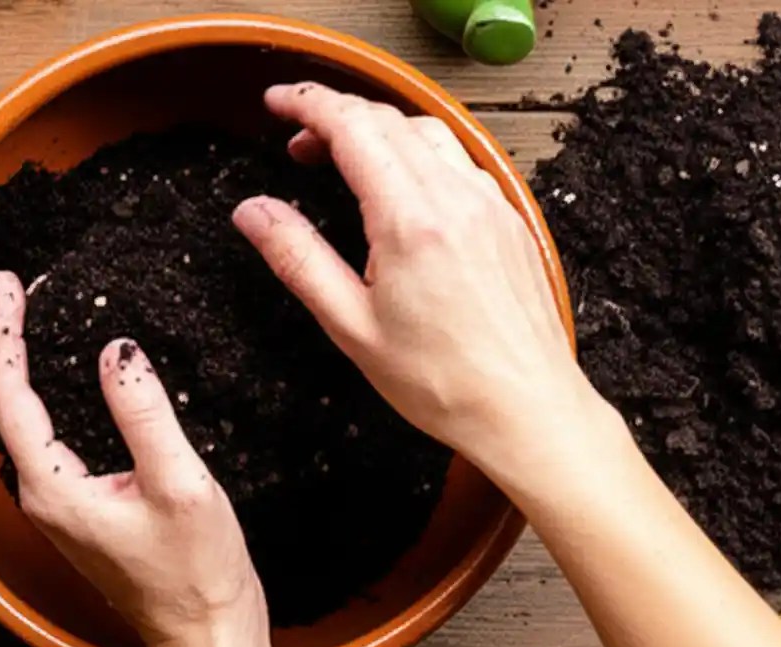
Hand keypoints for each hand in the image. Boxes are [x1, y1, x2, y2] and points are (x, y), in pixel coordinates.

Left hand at [0, 271, 276, 646]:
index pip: (10, 394)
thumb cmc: (196, 575)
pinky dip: (55, 395)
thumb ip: (144, 413)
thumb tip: (117, 350)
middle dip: (10, 340)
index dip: (5, 332)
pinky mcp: (82, 506)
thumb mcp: (178, 484)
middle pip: (8, 403)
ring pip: (29, 419)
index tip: (8, 284)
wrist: (206, 631)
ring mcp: (60, 503)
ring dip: (31, 365)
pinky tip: (74, 374)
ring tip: (38, 315)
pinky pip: (54, 437)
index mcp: (53, 488)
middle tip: (23, 288)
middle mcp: (44, 495)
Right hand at [233, 82, 602, 479]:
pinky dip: (419, 154)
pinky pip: (460, 161)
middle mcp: (456, 199)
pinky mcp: (508, 221)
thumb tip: (254, 213)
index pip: (352, 127)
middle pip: (388, 121)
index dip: (307, 105)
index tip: (278, 103)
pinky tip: (402, 189)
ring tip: (345, 162)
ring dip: (379, 132)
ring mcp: (489, 205)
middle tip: (298, 142)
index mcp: (410, 221)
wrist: (526, 410)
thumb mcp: (350, 325)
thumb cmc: (445, 382)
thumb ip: (298, 258)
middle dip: (336, 116)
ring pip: (427, 133)